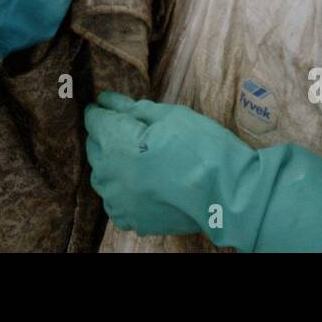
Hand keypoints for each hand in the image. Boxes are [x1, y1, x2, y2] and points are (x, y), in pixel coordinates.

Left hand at [85, 92, 321, 251]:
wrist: (227, 194)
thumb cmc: (201, 147)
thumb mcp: (169, 116)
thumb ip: (131, 109)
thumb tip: (107, 100)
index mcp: (115, 142)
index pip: (93, 119)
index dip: (102, 110)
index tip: (110, 106)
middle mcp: (108, 173)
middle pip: (95, 147)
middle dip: (107, 135)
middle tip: (133, 131)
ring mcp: (118, 201)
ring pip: (103, 175)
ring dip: (114, 163)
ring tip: (140, 158)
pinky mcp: (131, 220)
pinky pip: (116, 199)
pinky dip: (124, 189)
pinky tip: (145, 182)